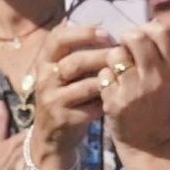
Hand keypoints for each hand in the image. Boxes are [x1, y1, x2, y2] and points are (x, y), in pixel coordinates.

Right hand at [21, 22, 114, 169]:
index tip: (106, 32)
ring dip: (107, 80)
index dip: (83, 32)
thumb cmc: (66, 96)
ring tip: (124, 76)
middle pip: (75, 62)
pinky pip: (90, 108)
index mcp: (45, 61)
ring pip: (85, 86)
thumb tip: (110, 33)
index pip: (58, 37)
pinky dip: (106, 102)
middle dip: (102, 56)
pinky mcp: (63, 119)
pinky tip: (118, 98)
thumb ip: (80, 53)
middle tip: (123, 55)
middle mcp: (44, 78)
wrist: (52, 136)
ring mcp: (52, 100)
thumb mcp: (65, 73)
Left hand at [103, 23, 169, 160]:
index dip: (147, 29)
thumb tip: (144, 26)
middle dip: (125, 40)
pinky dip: (104, 79)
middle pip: (135, 36)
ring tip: (118, 73)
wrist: (149, 144)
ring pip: (115, 54)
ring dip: (112, 60)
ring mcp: (135, 89)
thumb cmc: (158, 106)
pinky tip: (112, 89)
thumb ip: (162, 55)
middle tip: (125, 52)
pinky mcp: (116, 101)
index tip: (142, 40)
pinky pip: (103, 74)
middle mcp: (157, 77)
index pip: (163, 30)